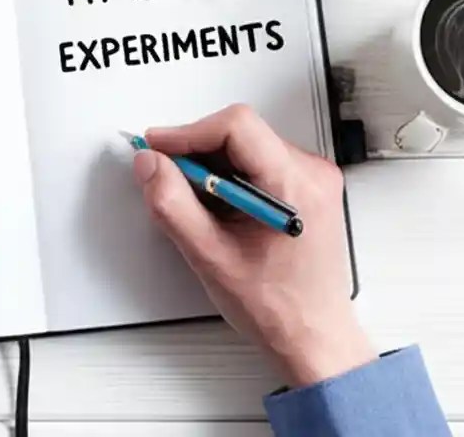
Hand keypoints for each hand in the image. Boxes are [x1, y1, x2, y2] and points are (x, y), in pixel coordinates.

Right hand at [132, 105, 374, 386]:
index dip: (188, 133)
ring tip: (197, 204)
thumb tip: (151, 165)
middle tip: (167, 177)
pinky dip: (229, 177)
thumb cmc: (277, 308)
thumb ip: (173, 205)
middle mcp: (312, 174)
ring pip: (247, 145)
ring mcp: (312, 179)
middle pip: (240, 132)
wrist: (312, 336)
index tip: (158, 148)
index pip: (236, 127)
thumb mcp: (210, 257)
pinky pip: (259, 161)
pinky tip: (219, 209)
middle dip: (196, 151)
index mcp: (296, 185)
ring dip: (212, 166)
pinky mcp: (306, 188)